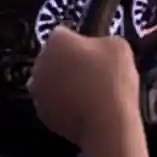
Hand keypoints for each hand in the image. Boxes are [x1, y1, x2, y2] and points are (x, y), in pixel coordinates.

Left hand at [28, 26, 139, 147]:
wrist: (105, 123)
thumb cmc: (113, 80)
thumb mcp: (119, 46)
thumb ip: (101, 41)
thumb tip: (95, 47)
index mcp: (57, 41)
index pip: (64, 33)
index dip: (80, 42)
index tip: (95, 52)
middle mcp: (40, 62)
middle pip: (54, 56)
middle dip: (69, 61)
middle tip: (93, 71)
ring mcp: (37, 89)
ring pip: (51, 79)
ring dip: (64, 82)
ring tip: (88, 92)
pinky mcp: (40, 112)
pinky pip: (52, 101)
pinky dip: (63, 102)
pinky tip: (83, 107)